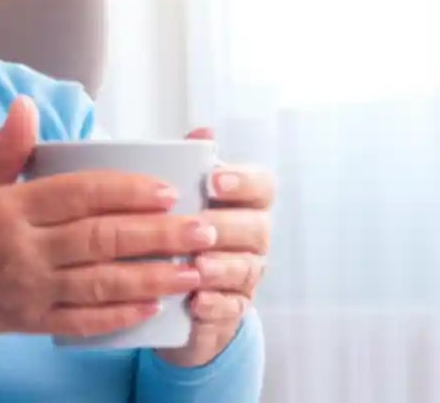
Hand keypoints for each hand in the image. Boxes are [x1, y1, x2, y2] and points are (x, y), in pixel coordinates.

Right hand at [0, 97, 211, 366]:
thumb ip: (6, 149)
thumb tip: (26, 104)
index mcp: (10, 209)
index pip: (78, 195)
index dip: (125, 191)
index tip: (168, 190)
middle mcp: (22, 250)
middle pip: (101, 239)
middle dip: (157, 235)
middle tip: (203, 229)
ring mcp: (29, 290)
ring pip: (100, 283)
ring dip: (152, 277)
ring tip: (194, 270)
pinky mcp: (34, 322)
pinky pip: (84, 320)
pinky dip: (120, 315)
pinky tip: (154, 307)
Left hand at [155, 127, 273, 367]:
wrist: (177, 283)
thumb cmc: (182, 225)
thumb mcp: (182, 194)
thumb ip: (190, 164)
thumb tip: (203, 132)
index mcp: (245, 202)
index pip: (262, 185)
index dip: (243, 181)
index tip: (214, 181)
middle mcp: (254, 236)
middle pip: (256, 228)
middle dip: (227, 227)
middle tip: (199, 228)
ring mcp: (248, 273)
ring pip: (245, 268)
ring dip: (221, 267)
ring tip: (196, 266)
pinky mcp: (234, 307)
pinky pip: (232, 306)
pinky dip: (214, 304)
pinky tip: (195, 302)